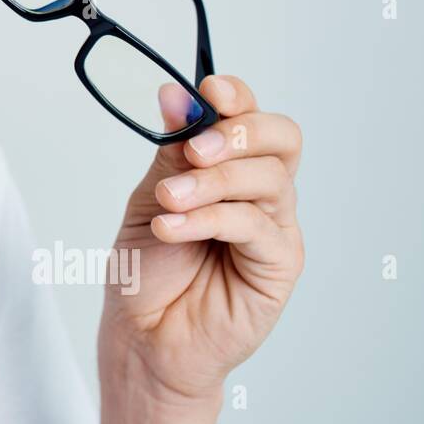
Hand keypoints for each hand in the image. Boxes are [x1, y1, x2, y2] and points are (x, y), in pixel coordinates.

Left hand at [98, 74, 302, 423]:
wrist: (142, 335)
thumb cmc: (147, 269)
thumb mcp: (150, 197)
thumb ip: (170, 151)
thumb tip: (176, 94)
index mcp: (230, 168)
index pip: (252, 117)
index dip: (238, 97)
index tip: (209, 88)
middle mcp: (260, 194)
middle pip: (281, 139)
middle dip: (237, 132)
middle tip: (193, 150)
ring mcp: (275, 228)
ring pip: (268, 179)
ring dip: (211, 182)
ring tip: (168, 200)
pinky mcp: (279, 265)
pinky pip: (256, 226)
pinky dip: (210, 219)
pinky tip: (171, 228)